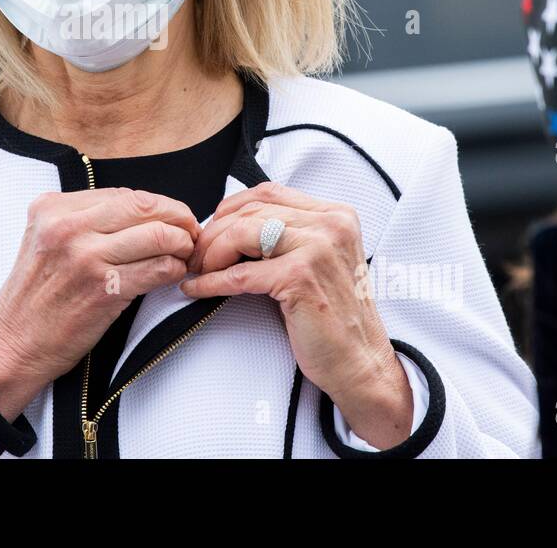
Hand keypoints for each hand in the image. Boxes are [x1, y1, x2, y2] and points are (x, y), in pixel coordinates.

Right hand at [0, 187, 199, 420]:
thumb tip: (142, 211)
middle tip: (191, 231)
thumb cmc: (34, 297)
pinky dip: (175, 269)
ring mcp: (85, 257)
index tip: (171, 216)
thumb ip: (83, 219)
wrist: (14, 342)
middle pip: (144, 206)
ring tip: (185, 254)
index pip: (123, 194)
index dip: (157, 204)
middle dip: (178, 217)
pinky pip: (158, 268)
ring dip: (182, 244)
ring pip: (158, 235)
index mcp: (52, 208)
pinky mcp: (103, 289)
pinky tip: (173, 274)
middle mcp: (67, 227)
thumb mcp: (45, 239)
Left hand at [180, 181, 412, 448]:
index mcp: (336, 215)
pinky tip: (198, 288)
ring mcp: (317, 248)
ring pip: (241, 234)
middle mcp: (331, 225)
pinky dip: (212, 282)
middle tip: (195, 255)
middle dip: (214, 232)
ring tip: (198, 271)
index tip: (211, 229)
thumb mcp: (320, 260)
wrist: (360, 363)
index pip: (268, 193)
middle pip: (251, 211)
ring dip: (210, 253)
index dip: (230, 209)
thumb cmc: (336, 317)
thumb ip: (290, 234)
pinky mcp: (300, 277)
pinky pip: (240, 274)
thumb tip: (231, 222)